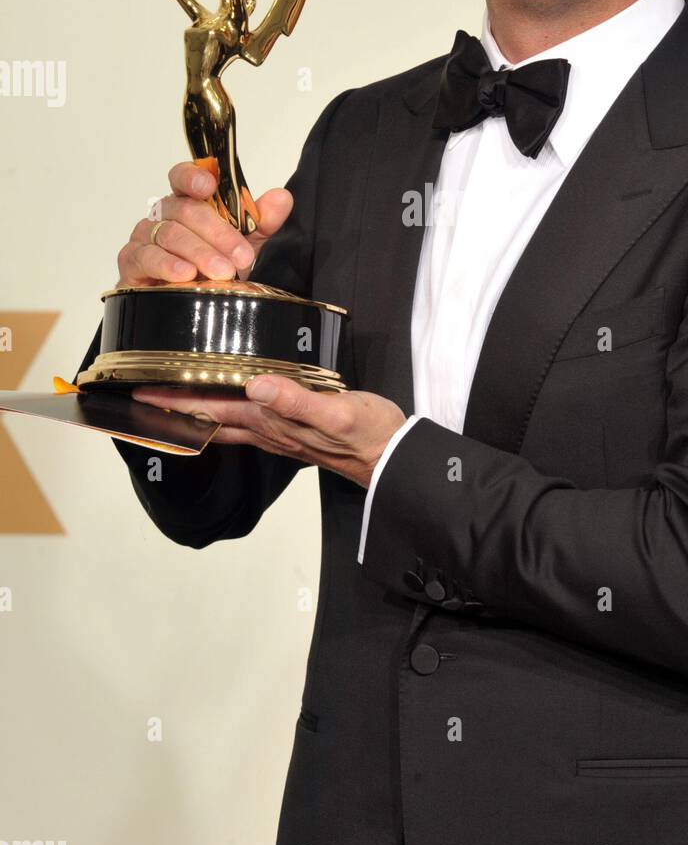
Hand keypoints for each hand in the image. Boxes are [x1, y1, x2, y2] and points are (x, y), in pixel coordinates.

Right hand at [117, 162, 292, 286]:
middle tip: (241, 257)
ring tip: (221, 272)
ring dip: (199, 253)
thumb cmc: (216, 269)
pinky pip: (146, 258)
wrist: (197, 308)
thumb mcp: (247, 245)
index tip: (209, 187)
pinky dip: (167, 265)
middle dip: (217, 234)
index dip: (192, 177)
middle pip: (185, 211)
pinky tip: (185, 275)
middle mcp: (164, 215)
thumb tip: (281, 198)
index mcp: (189, 202)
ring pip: (169, 235)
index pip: (183, 177)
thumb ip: (263, 221)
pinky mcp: (132, 262)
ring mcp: (145, 237)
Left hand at [131, 377, 406, 489]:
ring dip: (194, 414)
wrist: (392, 458)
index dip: (175, 401)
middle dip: (173, 409)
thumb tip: (257, 386)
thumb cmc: (368, 433)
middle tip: (140, 396)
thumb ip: (297, 400)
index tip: (142, 392)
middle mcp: (268, 430)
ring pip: (224, 423)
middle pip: (208, 419)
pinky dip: (225, 416)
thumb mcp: (337, 411)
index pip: (211, 410)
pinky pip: (246, 424)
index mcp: (271, 421)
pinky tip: (226, 408)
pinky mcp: (292, 432)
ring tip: (169, 403)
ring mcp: (278, 434)